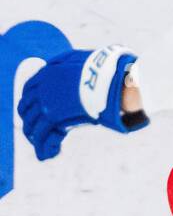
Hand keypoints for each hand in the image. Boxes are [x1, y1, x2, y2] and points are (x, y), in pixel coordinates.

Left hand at [18, 47, 145, 159]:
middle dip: (28, 120)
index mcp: (46, 74)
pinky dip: (43, 147)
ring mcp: (45, 104)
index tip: (32, 109)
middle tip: (33, 129)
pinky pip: (43, 135)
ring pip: (32, 124)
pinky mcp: (53, 117)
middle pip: (26, 108)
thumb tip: (73, 66)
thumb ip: (70, 65)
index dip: (29, 101)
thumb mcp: (80, 60)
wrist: (105, 77)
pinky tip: (46, 155)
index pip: (28, 89)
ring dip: (34, 137)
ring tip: (40, 146)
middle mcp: (41, 89)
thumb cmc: (100, 69)